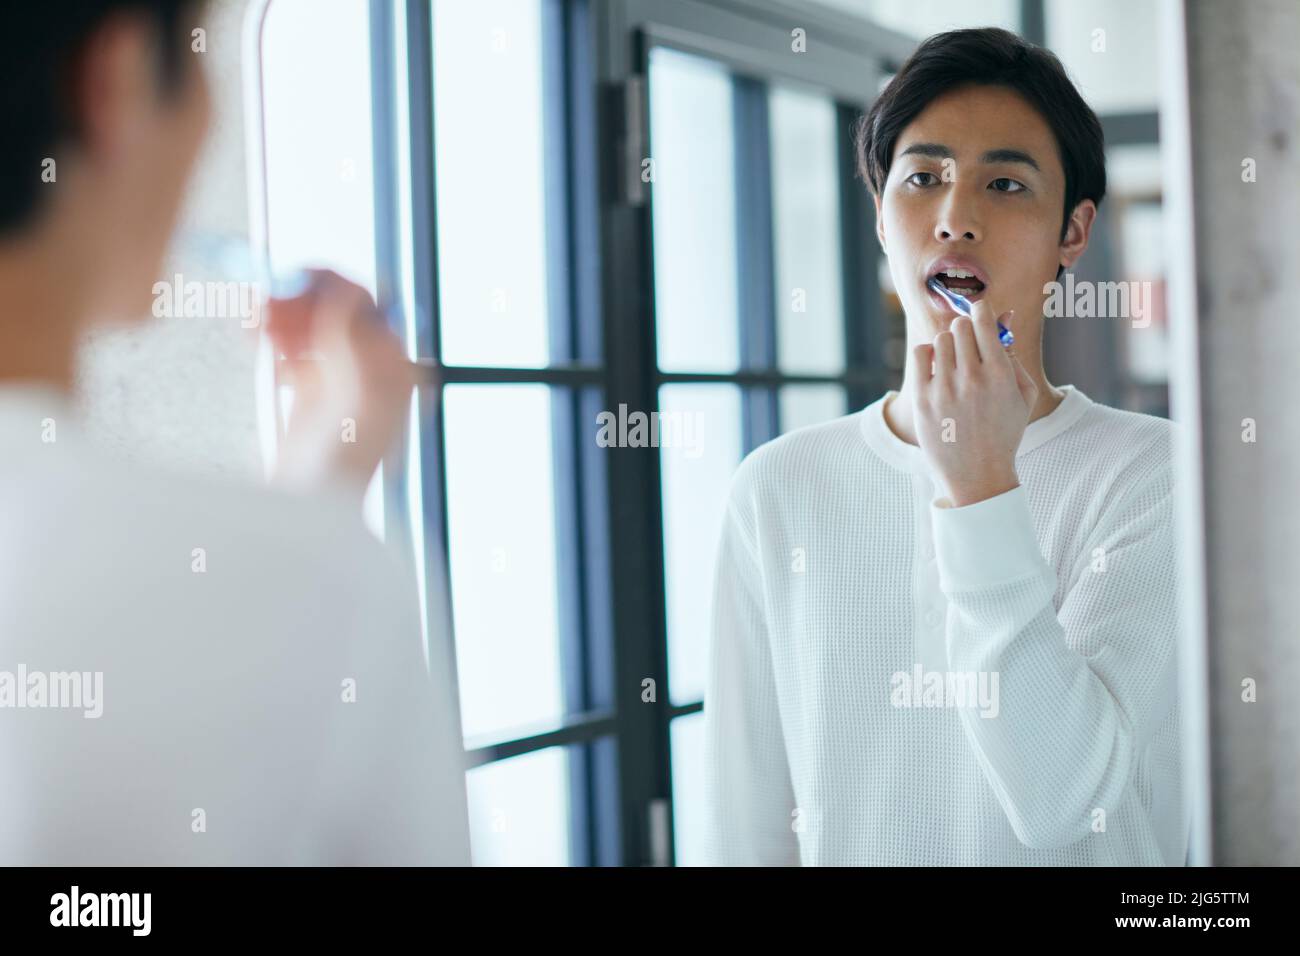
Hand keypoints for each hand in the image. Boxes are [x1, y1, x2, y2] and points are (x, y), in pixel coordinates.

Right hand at [263, 270, 418, 499]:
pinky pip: (292, 346)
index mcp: (393, 366)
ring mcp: (342, 376)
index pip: (367, 303)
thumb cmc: (338, 465)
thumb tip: (347, 293)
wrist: (307, 510)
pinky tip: (255, 343)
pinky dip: (272, 337)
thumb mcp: (351, 399)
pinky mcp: (313, 390)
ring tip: (249, 323)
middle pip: (334, 308)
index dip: (329, 285)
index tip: (291, 277)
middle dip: (295, 298)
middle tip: (258, 298)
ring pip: (310, 324)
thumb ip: (351, 344)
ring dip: (278, 315)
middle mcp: (373, 367)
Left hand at [907, 301, 1037, 506]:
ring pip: (940, 340)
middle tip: (968, 343)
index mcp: (999, 374)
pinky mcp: (923, 399)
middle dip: (966, 330)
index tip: (979, 311)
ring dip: (948, 345)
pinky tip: (936, 367)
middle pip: (960, 327)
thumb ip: (1014, 356)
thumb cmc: (1003, 432)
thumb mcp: (1022, 395)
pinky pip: (919, 354)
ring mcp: (945, 389)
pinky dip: (928, 354)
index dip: (981, 310)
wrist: (977, 474)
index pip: (984, 321)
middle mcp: (971, 378)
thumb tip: (1003, 319)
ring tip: (954, 362)